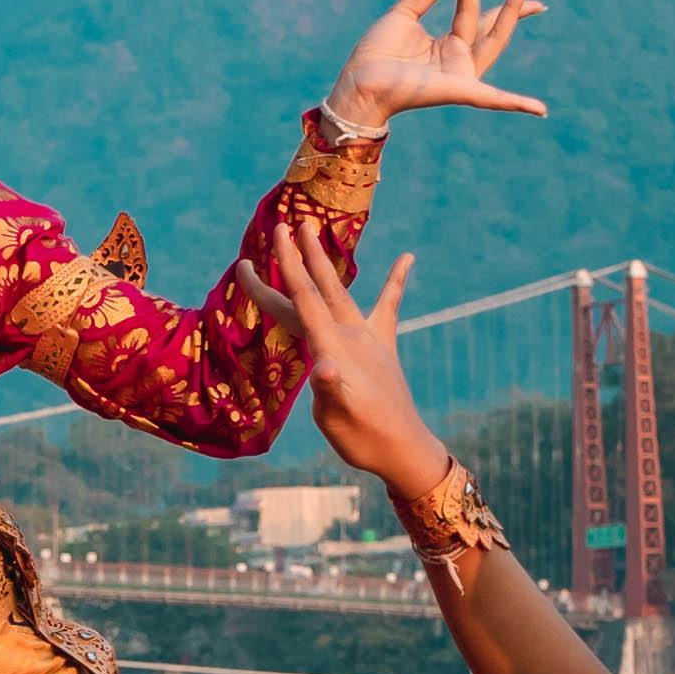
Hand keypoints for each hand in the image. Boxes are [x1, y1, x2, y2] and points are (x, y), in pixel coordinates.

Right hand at [249, 218, 445, 491]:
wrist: (405, 449)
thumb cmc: (364, 438)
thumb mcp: (336, 420)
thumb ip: (328, 390)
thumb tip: (323, 368)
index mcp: (332, 348)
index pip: (302, 301)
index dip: (284, 269)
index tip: (267, 241)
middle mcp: (350, 336)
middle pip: (317, 288)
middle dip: (297, 257)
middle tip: (284, 224)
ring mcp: (369, 338)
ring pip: (340, 290)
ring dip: (325, 261)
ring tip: (314, 230)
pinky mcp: (384, 347)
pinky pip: (388, 307)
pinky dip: (396, 281)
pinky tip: (408, 258)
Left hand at [323, 0, 549, 136]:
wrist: (358, 84)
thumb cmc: (376, 56)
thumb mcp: (405, 12)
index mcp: (448, 42)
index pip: (473, 8)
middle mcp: (460, 58)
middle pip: (493, 25)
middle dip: (515, 3)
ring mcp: (462, 74)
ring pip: (495, 41)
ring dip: (514, 16)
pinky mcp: (458, 90)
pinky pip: (492, 98)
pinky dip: (517, 104)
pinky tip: (541, 110)